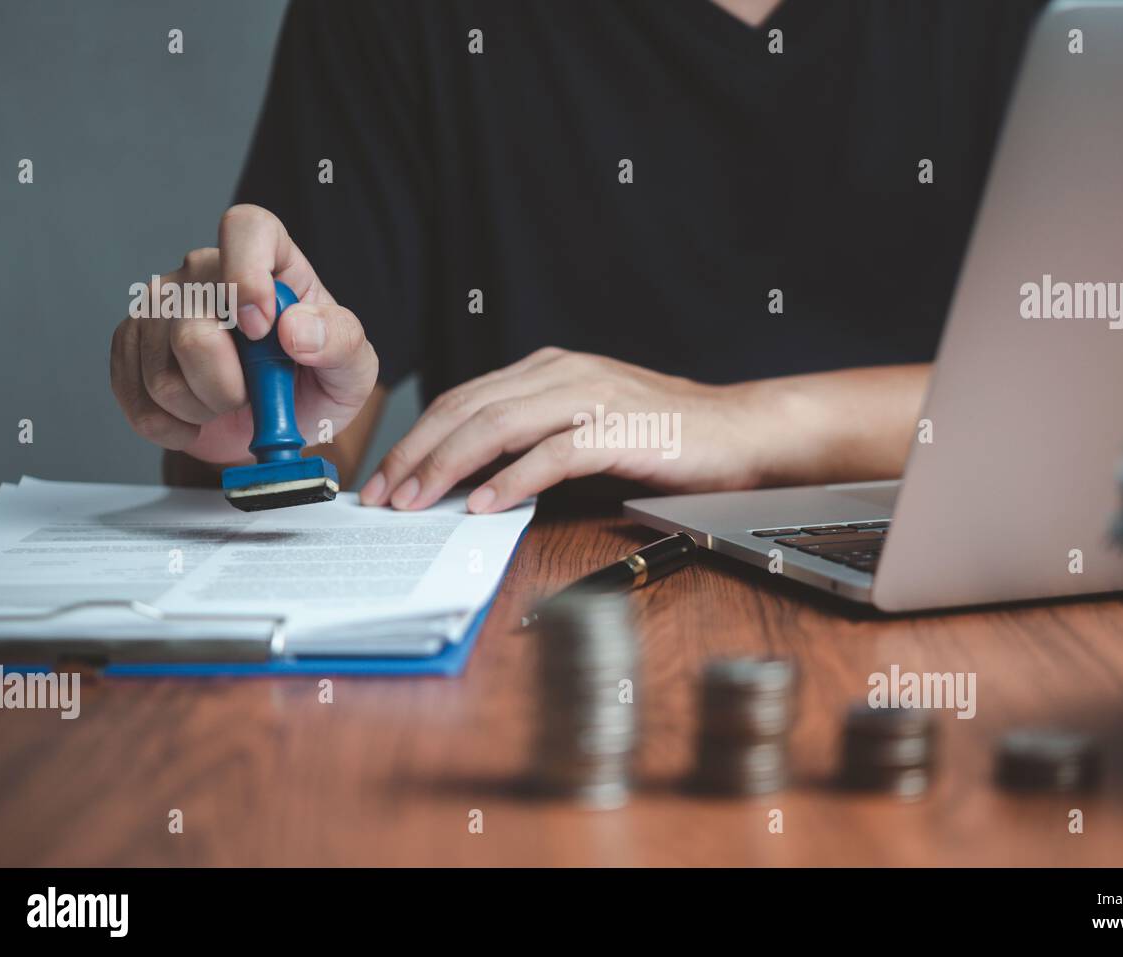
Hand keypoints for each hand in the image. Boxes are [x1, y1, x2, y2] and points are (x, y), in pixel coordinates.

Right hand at [110, 205, 377, 463]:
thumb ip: (340, 341)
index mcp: (268, 258)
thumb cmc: (316, 381)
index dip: (246, 275)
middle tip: (255, 393)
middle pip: (192, 329)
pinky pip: (138, 402)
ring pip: (162, 376)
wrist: (275, 422)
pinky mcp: (129, 345)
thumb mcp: (353, 367)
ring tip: (229, 402)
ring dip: (204, 410)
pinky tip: (197, 418)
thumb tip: (296, 329)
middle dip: (230, 387)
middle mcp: (205, 273)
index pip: (245, 228)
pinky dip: (173, 427)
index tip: (260, 329)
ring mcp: (160, 306)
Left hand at [359, 349, 771, 512]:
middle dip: (416, 454)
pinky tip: (484, 505)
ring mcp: (592, 396)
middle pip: (468, 408)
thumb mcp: (584, 427)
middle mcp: (563, 373)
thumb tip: (469, 482)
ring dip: (448, 466)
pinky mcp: (620, 428)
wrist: (740, 432)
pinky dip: (511, 480)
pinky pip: (552, 454)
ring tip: (418, 503)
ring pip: (498, 425)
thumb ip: (532, 442)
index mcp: (548, 369)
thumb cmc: (663, 436)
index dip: (417, 438)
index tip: (386, 478)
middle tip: (382, 496)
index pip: (464, 399)